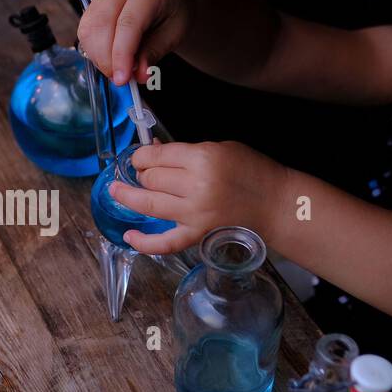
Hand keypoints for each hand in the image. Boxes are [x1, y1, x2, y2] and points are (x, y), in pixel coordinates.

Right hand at [77, 0, 193, 85]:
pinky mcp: (93, 4)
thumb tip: (137, 75)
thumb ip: (153, 53)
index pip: (127, 23)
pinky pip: (85, 32)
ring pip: (88, 30)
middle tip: (121, 79)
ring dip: (98, 57)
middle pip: (101, 25)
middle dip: (106, 59)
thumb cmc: (174, 16)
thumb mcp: (174, 35)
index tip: (122, 79)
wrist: (170, 1)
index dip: (121, 54)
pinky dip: (94, 52)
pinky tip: (110, 58)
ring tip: (118, 68)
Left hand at [109, 141, 289, 254]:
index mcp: (202, 159)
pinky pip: (164, 242)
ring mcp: (194, 214)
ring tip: (115, 191)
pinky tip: (128, 236)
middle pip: (150, 179)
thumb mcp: (220, 148)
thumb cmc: (251, 171)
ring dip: (127, 197)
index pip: (156, 156)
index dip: (141, 156)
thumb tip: (153, 152)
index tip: (139, 157)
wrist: (276, 203)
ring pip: (149, 204)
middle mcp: (195, 187)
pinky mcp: (197, 235)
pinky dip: (144, 243)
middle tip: (143, 173)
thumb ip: (184, 152)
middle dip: (141, 174)